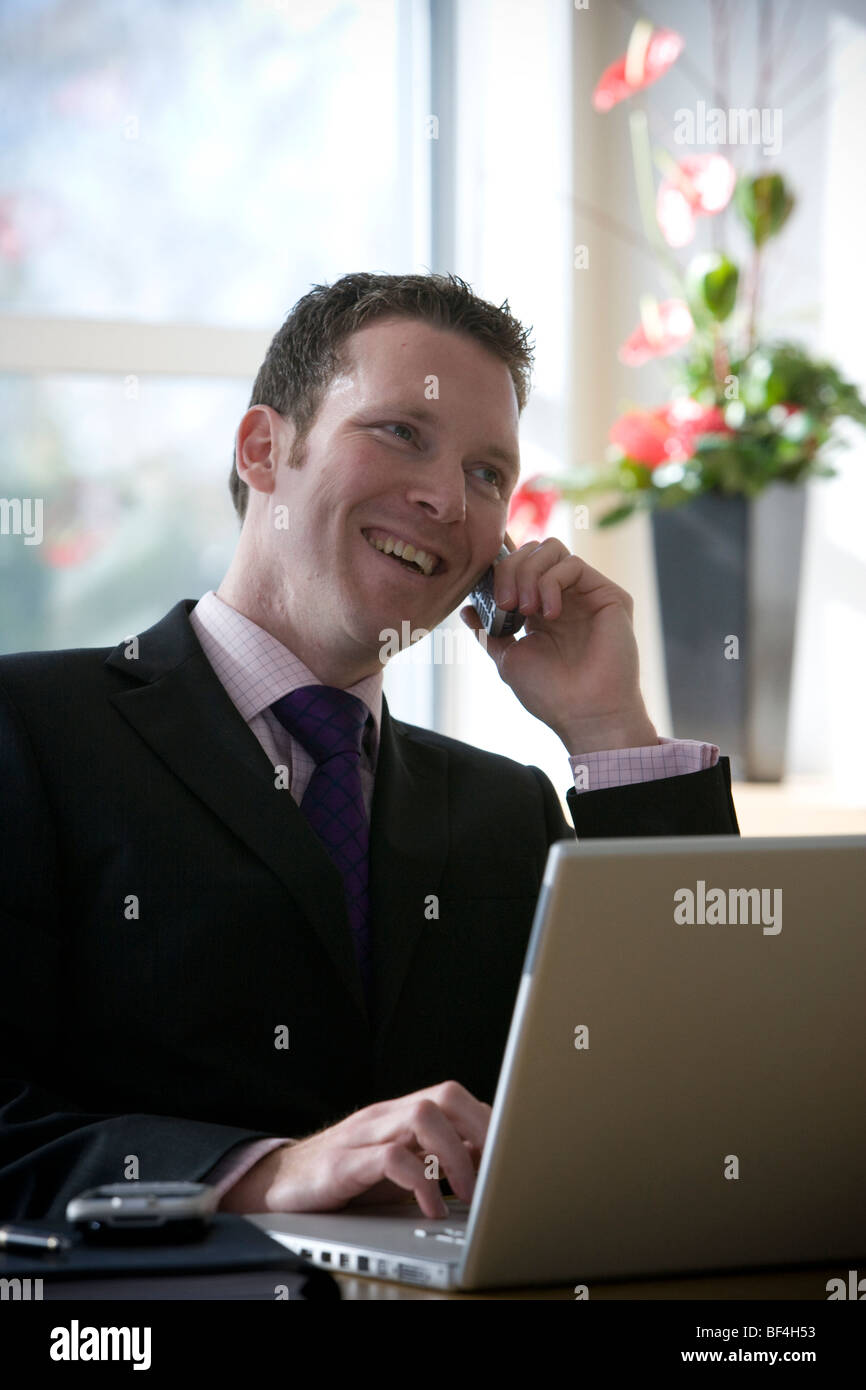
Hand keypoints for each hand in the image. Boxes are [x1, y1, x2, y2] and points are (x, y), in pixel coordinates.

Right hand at [217, 1081, 489, 1218]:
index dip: (488, 1122)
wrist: (279, 1183)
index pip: (455, 1097)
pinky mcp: (343, 1164)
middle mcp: (385, 1117)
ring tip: (465, 1192)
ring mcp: (363, 1136)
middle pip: (445, 1095)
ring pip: (423, 1115)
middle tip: (493, 1171)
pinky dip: (419, 1183)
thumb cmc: (344, 1176)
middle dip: (479, 1130)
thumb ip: (436, 1156)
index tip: (508, 1154)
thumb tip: (487, 1159)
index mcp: (400, 1114)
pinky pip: (391, 1158)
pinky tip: (429, 1207)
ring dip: (455, 1155)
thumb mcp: (397, 1165)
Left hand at [460, 533, 657, 753]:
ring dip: (528, 573)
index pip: (520, 566)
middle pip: (532, 551)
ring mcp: (587, 594)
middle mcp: (565, 597)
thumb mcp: (508, 659)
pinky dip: (550, 582)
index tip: (481, 577)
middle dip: (509, 570)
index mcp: (541, 610)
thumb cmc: (550, 694)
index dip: (500, 562)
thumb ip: (489, 632)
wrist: (584, 714)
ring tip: (524, 610)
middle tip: (505, 604)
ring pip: (552, 549)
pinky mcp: (609, 595)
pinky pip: (573, 564)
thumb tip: (467, 609)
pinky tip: (548, 614)